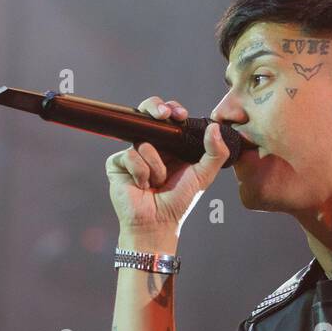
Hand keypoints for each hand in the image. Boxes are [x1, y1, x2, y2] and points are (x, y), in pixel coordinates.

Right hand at [105, 95, 228, 235]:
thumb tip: (214, 126)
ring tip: (156, 184)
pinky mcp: (116, 163)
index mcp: (170, 144)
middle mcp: (151, 145)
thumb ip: (215, 153)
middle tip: (163, 115)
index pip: (169, 117)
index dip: (172, 109)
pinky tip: (142, 187)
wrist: (157, 222)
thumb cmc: (179, 201)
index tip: (180, 115)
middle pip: (147, 113)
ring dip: (156, 167)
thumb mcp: (203, 175)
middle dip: (155, 108)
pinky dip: (142, 174)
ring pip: (144, 143)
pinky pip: (130, 156)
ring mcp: (132, 153)